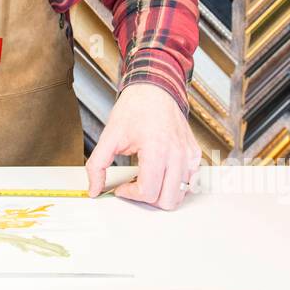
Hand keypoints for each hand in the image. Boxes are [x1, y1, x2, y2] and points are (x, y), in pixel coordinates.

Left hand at [86, 83, 201, 209]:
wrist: (154, 89)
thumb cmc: (135, 108)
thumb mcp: (109, 136)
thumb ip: (97, 165)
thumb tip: (94, 189)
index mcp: (157, 150)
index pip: (148, 192)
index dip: (130, 194)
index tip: (121, 187)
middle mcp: (177, 155)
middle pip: (166, 201)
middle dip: (147, 198)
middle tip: (135, 185)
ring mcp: (189, 155)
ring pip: (180, 195)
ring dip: (162, 193)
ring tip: (147, 179)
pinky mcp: (195, 154)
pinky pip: (190, 183)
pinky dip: (175, 185)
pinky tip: (161, 174)